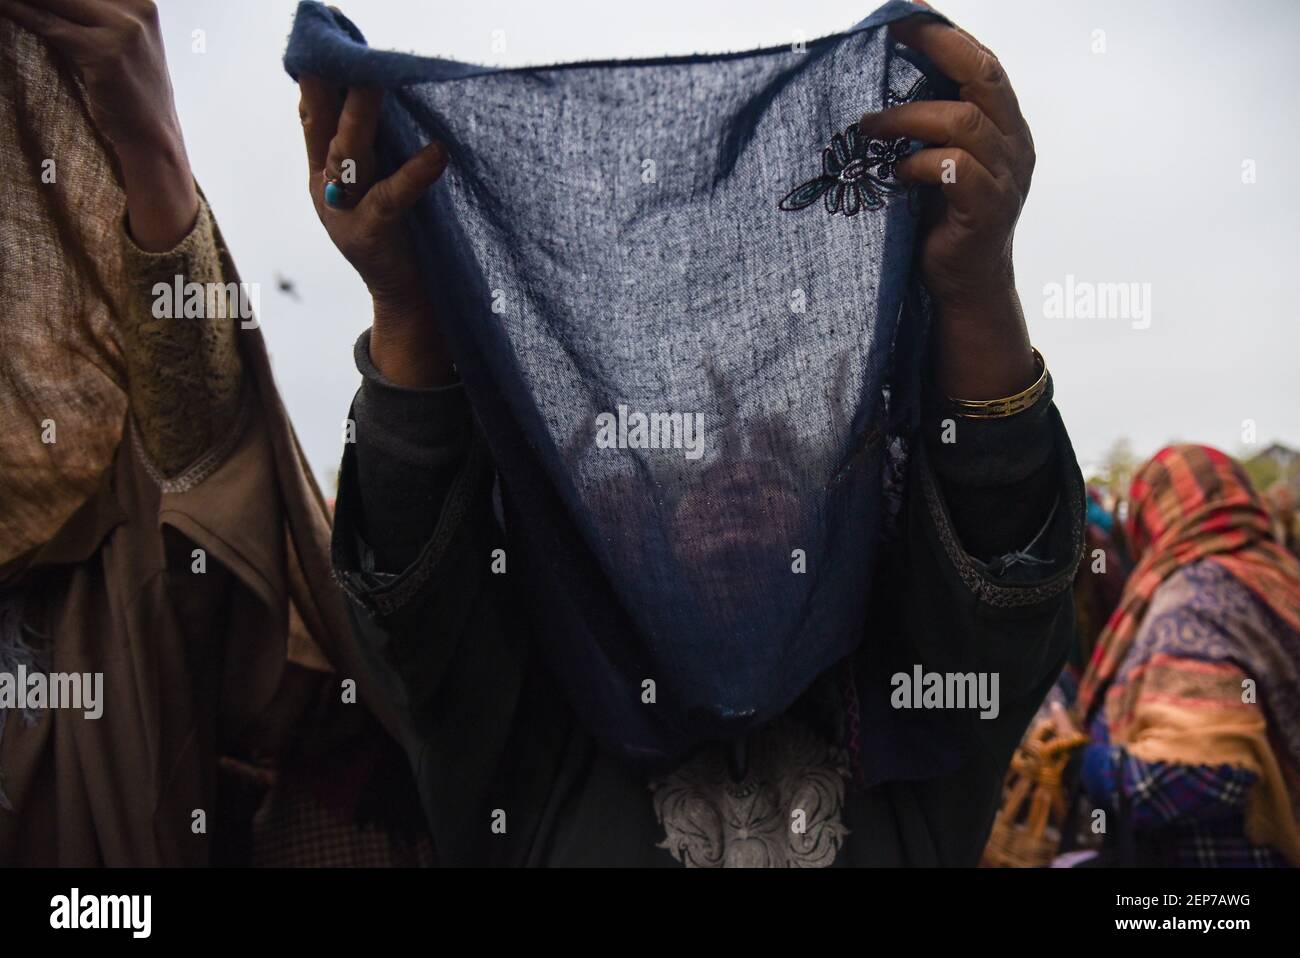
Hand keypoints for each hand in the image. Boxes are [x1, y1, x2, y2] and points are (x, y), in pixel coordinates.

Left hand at [0, 0, 197, 250]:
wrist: (152, 136)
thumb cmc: (131, 94)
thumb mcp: (122, 43)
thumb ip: (95, 17)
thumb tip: (48, 6)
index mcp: (142, 3)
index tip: (37, 1)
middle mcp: (137, 10)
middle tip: (11, 0)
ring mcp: (123, 30)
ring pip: (54, 0)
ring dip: (24, 0)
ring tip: (5, 1)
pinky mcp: (104, 52)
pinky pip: (47, 25)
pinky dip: (17, 12)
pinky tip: (3, 6)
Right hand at [297, 75, 454, 386]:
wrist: (407, 298)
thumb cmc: (400, 233)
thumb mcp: (372, 185)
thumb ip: (364, 147)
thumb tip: (366, 90)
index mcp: (324, 173)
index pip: (313, 114)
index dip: (317, 77)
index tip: (326, 38)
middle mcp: (327, 189)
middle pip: (322, 127)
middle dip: (329, 85)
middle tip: (344, 49)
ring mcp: (344, 213)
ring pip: (347, 154)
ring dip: (361, 115)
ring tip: (379, 81)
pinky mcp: (373, 235)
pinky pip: (392, 197)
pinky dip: (415, 174)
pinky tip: (438, 152)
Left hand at [861, 9, 1037, 400]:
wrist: (963, 287)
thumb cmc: (938, 222)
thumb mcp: (931, 162)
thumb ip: (922, 124)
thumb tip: (873, 79)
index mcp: (1004, 125)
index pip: (981, 62)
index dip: (945, 32)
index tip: (904, 12)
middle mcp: (1014, 144)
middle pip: (983, 75)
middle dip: (936, 47)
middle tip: (892, 35)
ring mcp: (1006, 177)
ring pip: (964, 122)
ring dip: (908, 117)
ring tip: (868, 125)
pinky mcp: (987, 210)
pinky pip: (954, 169)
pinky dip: (917, 164)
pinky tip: (892, 173)